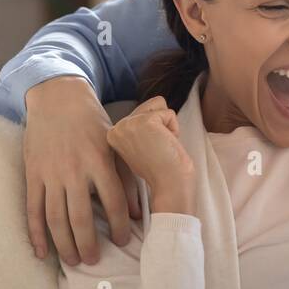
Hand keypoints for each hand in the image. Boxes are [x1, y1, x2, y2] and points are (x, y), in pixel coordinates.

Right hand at [24, 77, 139, 265]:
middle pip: (80, 217)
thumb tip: (138, 212)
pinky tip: (43, 253)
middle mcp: (74, 170)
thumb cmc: (93, 123)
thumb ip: (127, 176)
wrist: (58, 99)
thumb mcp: (115, 143)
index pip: (113, 201)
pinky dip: (36, 234)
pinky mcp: (33, 175)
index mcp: (99, 161)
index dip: (119, 225)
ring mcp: (50, 174)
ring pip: (56, 218)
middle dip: (88, 243)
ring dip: (64, 244)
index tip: (123, 241)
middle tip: (95, 261)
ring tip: (73, 261)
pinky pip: (33, 210)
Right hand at [105, 96, 196, 217]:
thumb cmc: (161, 169)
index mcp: (114, 134)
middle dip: (162, 125)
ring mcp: (129, 124)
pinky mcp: (145, 122)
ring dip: (168, 125)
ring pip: (159, 105)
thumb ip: (140, 127)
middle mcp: (117, 127)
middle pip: (151, 105)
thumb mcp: (141, 145)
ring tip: (161, 146)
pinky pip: (169, 113)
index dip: (156, 130)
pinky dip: (174, 128)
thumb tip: (156, 103)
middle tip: (158, 149)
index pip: (143, 112)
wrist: (169, 186)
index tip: (151, 151)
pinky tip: (166, 145)